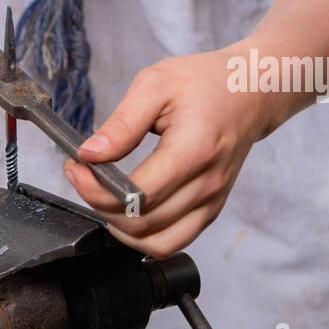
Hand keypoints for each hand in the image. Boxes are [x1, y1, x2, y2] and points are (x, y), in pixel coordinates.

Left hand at [64, 46, 302, 258]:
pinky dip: (143, 236)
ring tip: (104, 197)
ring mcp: (212, 201)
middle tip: (83, 176)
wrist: (251, 91)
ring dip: (120, 228)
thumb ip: (122, 123)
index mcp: (195, 149)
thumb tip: (89, 154)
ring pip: (157, 244)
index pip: (138, 194)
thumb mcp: (156, 84)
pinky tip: (126, 210)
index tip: (76, 167)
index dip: (97, 190)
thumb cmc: (205, 83)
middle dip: (101, 206)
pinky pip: (172, 242)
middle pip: (143, 225)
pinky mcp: (210, 210)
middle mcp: (208, 183)